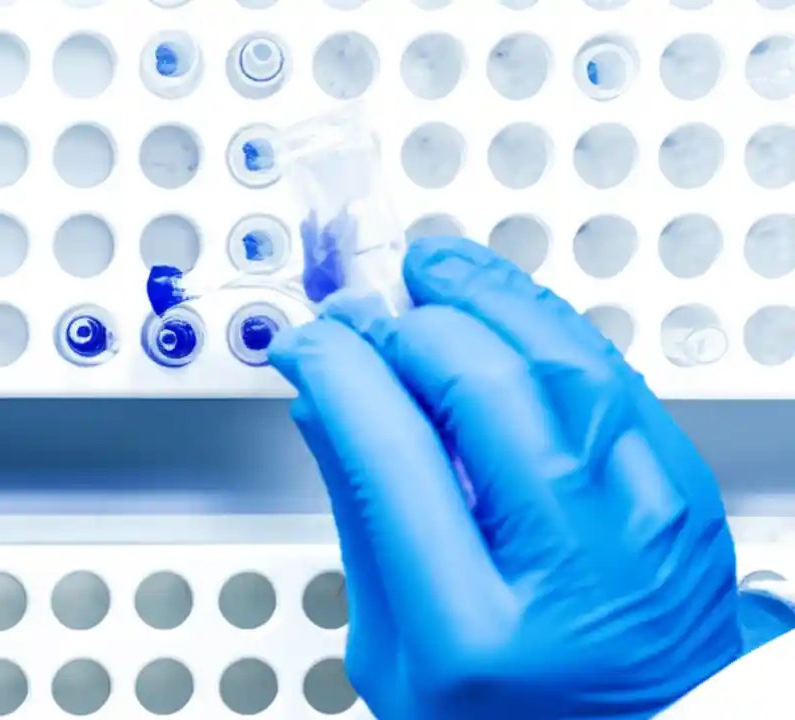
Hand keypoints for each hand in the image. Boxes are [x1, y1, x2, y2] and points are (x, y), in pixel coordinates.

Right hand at [270, 236, 745, 718]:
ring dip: (483, 294)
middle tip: (360, 310)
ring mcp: (645, 527)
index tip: (305, 342)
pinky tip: (501, 307)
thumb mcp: (390, 649)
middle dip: (406, 326)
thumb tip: (324, 401)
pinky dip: (547, 324)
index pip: (391, 451)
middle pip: (483, 388)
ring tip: (429, 270)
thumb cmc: (511, 719)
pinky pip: (613, 374)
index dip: (336, 369)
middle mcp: (575, 571)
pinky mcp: (683, 495)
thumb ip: (360, 518)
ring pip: (560, 360)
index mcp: (474, 631)